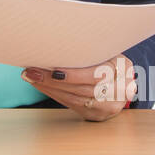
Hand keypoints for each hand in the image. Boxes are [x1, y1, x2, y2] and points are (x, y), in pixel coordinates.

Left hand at [21, 54, 136, 121]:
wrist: (117, 79)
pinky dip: (54, 94)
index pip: (98, 75)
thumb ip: (88, 48)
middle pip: (83, 88)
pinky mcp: (97, 115)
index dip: (74, 75)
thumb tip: (53, 40)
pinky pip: (73, 105)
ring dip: (50, 88)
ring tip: (31, 76)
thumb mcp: (104, 49)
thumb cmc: (105, 59)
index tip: (53, 69)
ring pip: (76, 98)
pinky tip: (41, 85)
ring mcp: (110, 105)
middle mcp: (120, 90)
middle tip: (32, 71)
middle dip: (54, 81)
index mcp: (123, 68)